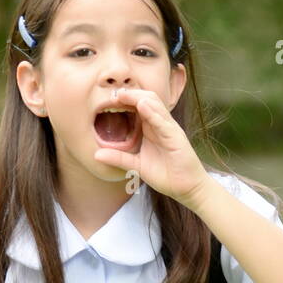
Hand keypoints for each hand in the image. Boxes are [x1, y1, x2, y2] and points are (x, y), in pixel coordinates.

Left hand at [93, 87, 208, 206]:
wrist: (187, 188)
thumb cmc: (166, 175)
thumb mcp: (136, 166)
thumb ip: (119, 158)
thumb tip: (96, 155)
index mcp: (151, 128)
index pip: (138, 107)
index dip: (124, 101)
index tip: (107, 99)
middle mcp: (160, 124)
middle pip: (146, 99)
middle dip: (130, 94)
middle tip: (113, 93)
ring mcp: (169, 129)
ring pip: (155, 105)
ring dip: (139, 97)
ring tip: (123, 94)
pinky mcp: (176, 137)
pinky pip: (164, 121)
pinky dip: (153, 113)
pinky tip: (143, 106)